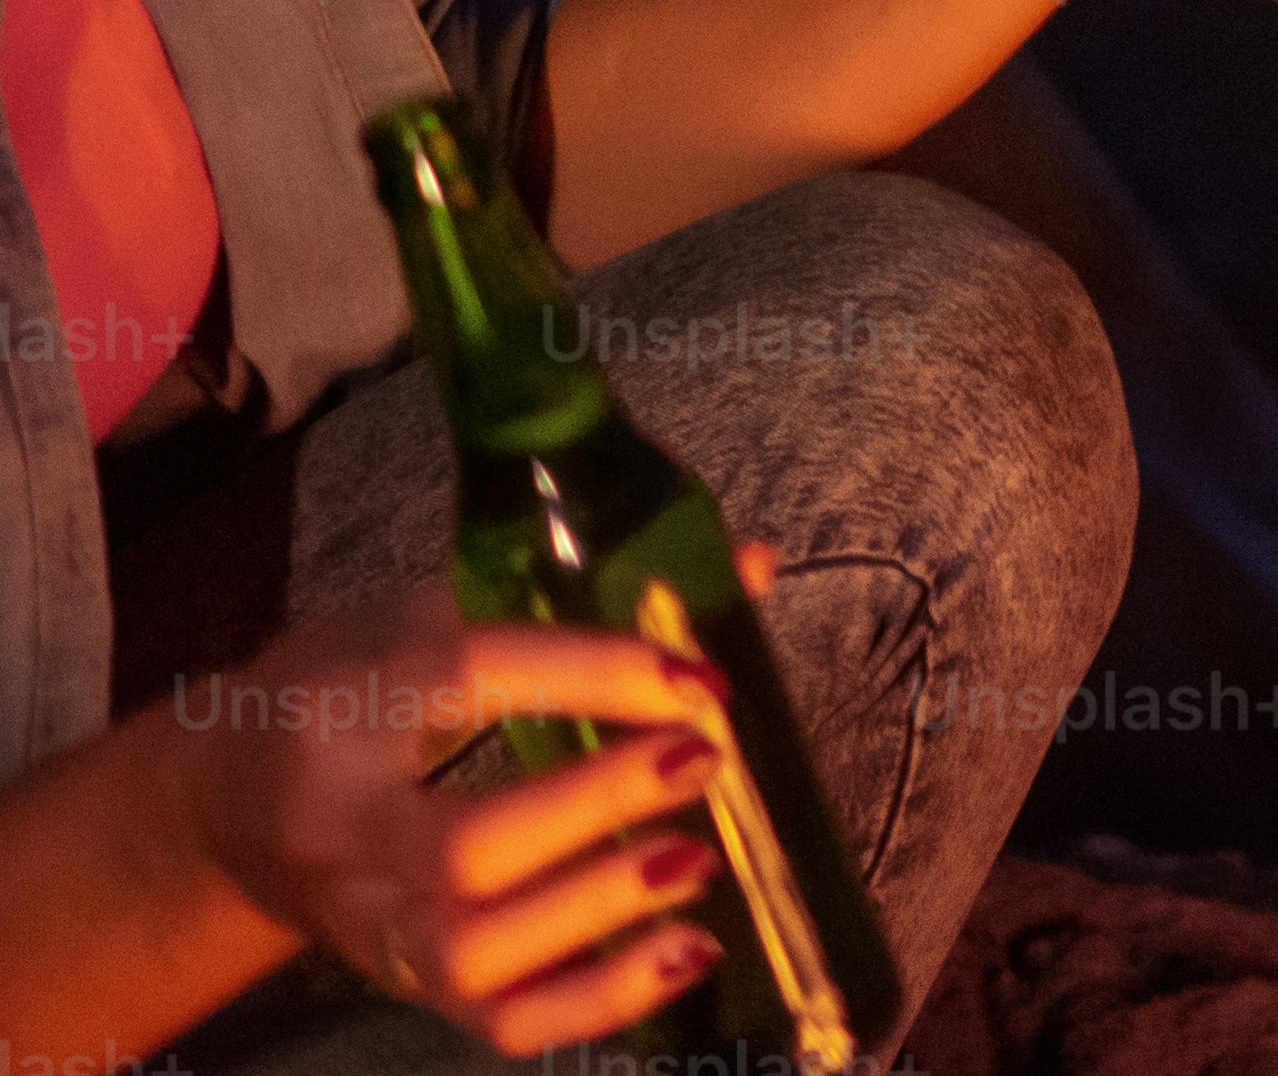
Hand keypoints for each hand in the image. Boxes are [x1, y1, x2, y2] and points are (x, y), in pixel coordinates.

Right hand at [176, 581, 744, 1055]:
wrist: (219, 806)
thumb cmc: (340, 692)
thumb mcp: (421, 618)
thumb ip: (570, 598)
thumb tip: (748, 570)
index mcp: (344, 706)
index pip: (471, 678)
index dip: (597, 674)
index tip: (698, 677)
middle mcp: (340, 828)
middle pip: (462, 846)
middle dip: (596, 807)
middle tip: (699, 760)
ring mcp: (365, 920)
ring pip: (471, 953)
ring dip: (601, 913)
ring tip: (696, 861)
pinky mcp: (399, 983)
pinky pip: (497, 1020)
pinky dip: (599, 1000)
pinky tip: (685, 953)